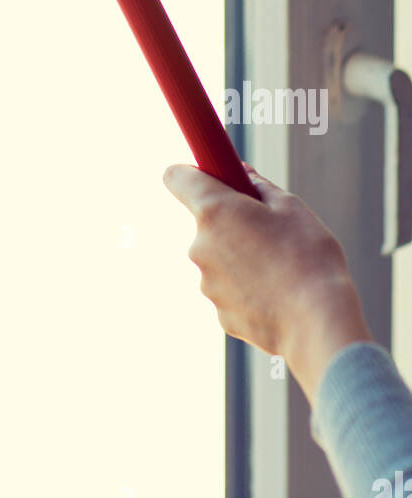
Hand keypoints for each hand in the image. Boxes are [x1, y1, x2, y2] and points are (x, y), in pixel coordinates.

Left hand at [162, 161, 372, 402]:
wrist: (318, 324)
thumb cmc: (309, 258)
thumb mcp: (291, 207)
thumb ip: (259, 186)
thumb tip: (242, 173)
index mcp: (214, 211)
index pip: (177, 177)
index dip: (193, 173)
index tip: (213, 179)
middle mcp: (200, 246)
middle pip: (206, 222)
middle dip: (231, 221)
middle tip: (269, 229)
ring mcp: (207, 284)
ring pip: (219, 258)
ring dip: (240, 256)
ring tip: (280, 267)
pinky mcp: (220, 315)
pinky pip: (230, 290)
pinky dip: (248, 288)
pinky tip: (277, 294)